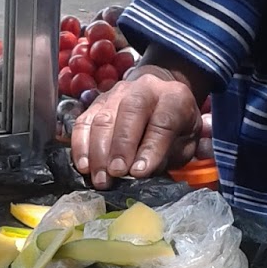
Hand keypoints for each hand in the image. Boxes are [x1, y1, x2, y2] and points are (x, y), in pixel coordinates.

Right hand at [71, 68, 201, 189]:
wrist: (159, 101)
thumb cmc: (175, 129)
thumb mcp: (185, 143)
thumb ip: (169, 154)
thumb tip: (141, 171)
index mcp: (174, 97)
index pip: (164, 121)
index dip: (151, 148)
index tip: (139, 172)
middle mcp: (144, 88)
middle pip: (130, 111)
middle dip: (121, 146)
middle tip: (116, 173)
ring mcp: (117, 93)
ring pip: (103, 118)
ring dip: (99, 151)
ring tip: (100, 178)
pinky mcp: (96, 102)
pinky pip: (84, 122)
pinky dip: (81, 146)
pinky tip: (84, 166)